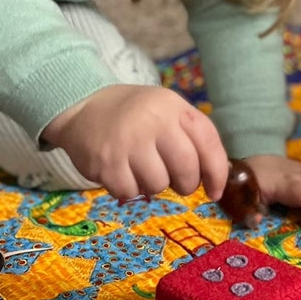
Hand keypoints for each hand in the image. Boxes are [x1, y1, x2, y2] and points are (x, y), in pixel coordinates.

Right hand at [41, 85, 228, 202]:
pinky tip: (122, 172)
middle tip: (175, 181)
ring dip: (154, 185)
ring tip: (141, 168)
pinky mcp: (106, 163)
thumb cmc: (135, 114)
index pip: (208, 142)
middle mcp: (152, 122)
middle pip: (186, 170)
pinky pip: (131, 193)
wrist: (83, 106)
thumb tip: (217, 181)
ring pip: (158, 185)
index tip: (215, 191)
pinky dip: (129, 189)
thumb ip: (192, 137)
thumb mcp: (166, 110)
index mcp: (173, 107)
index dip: (217, 172)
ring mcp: (128, 142)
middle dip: (185, 184)